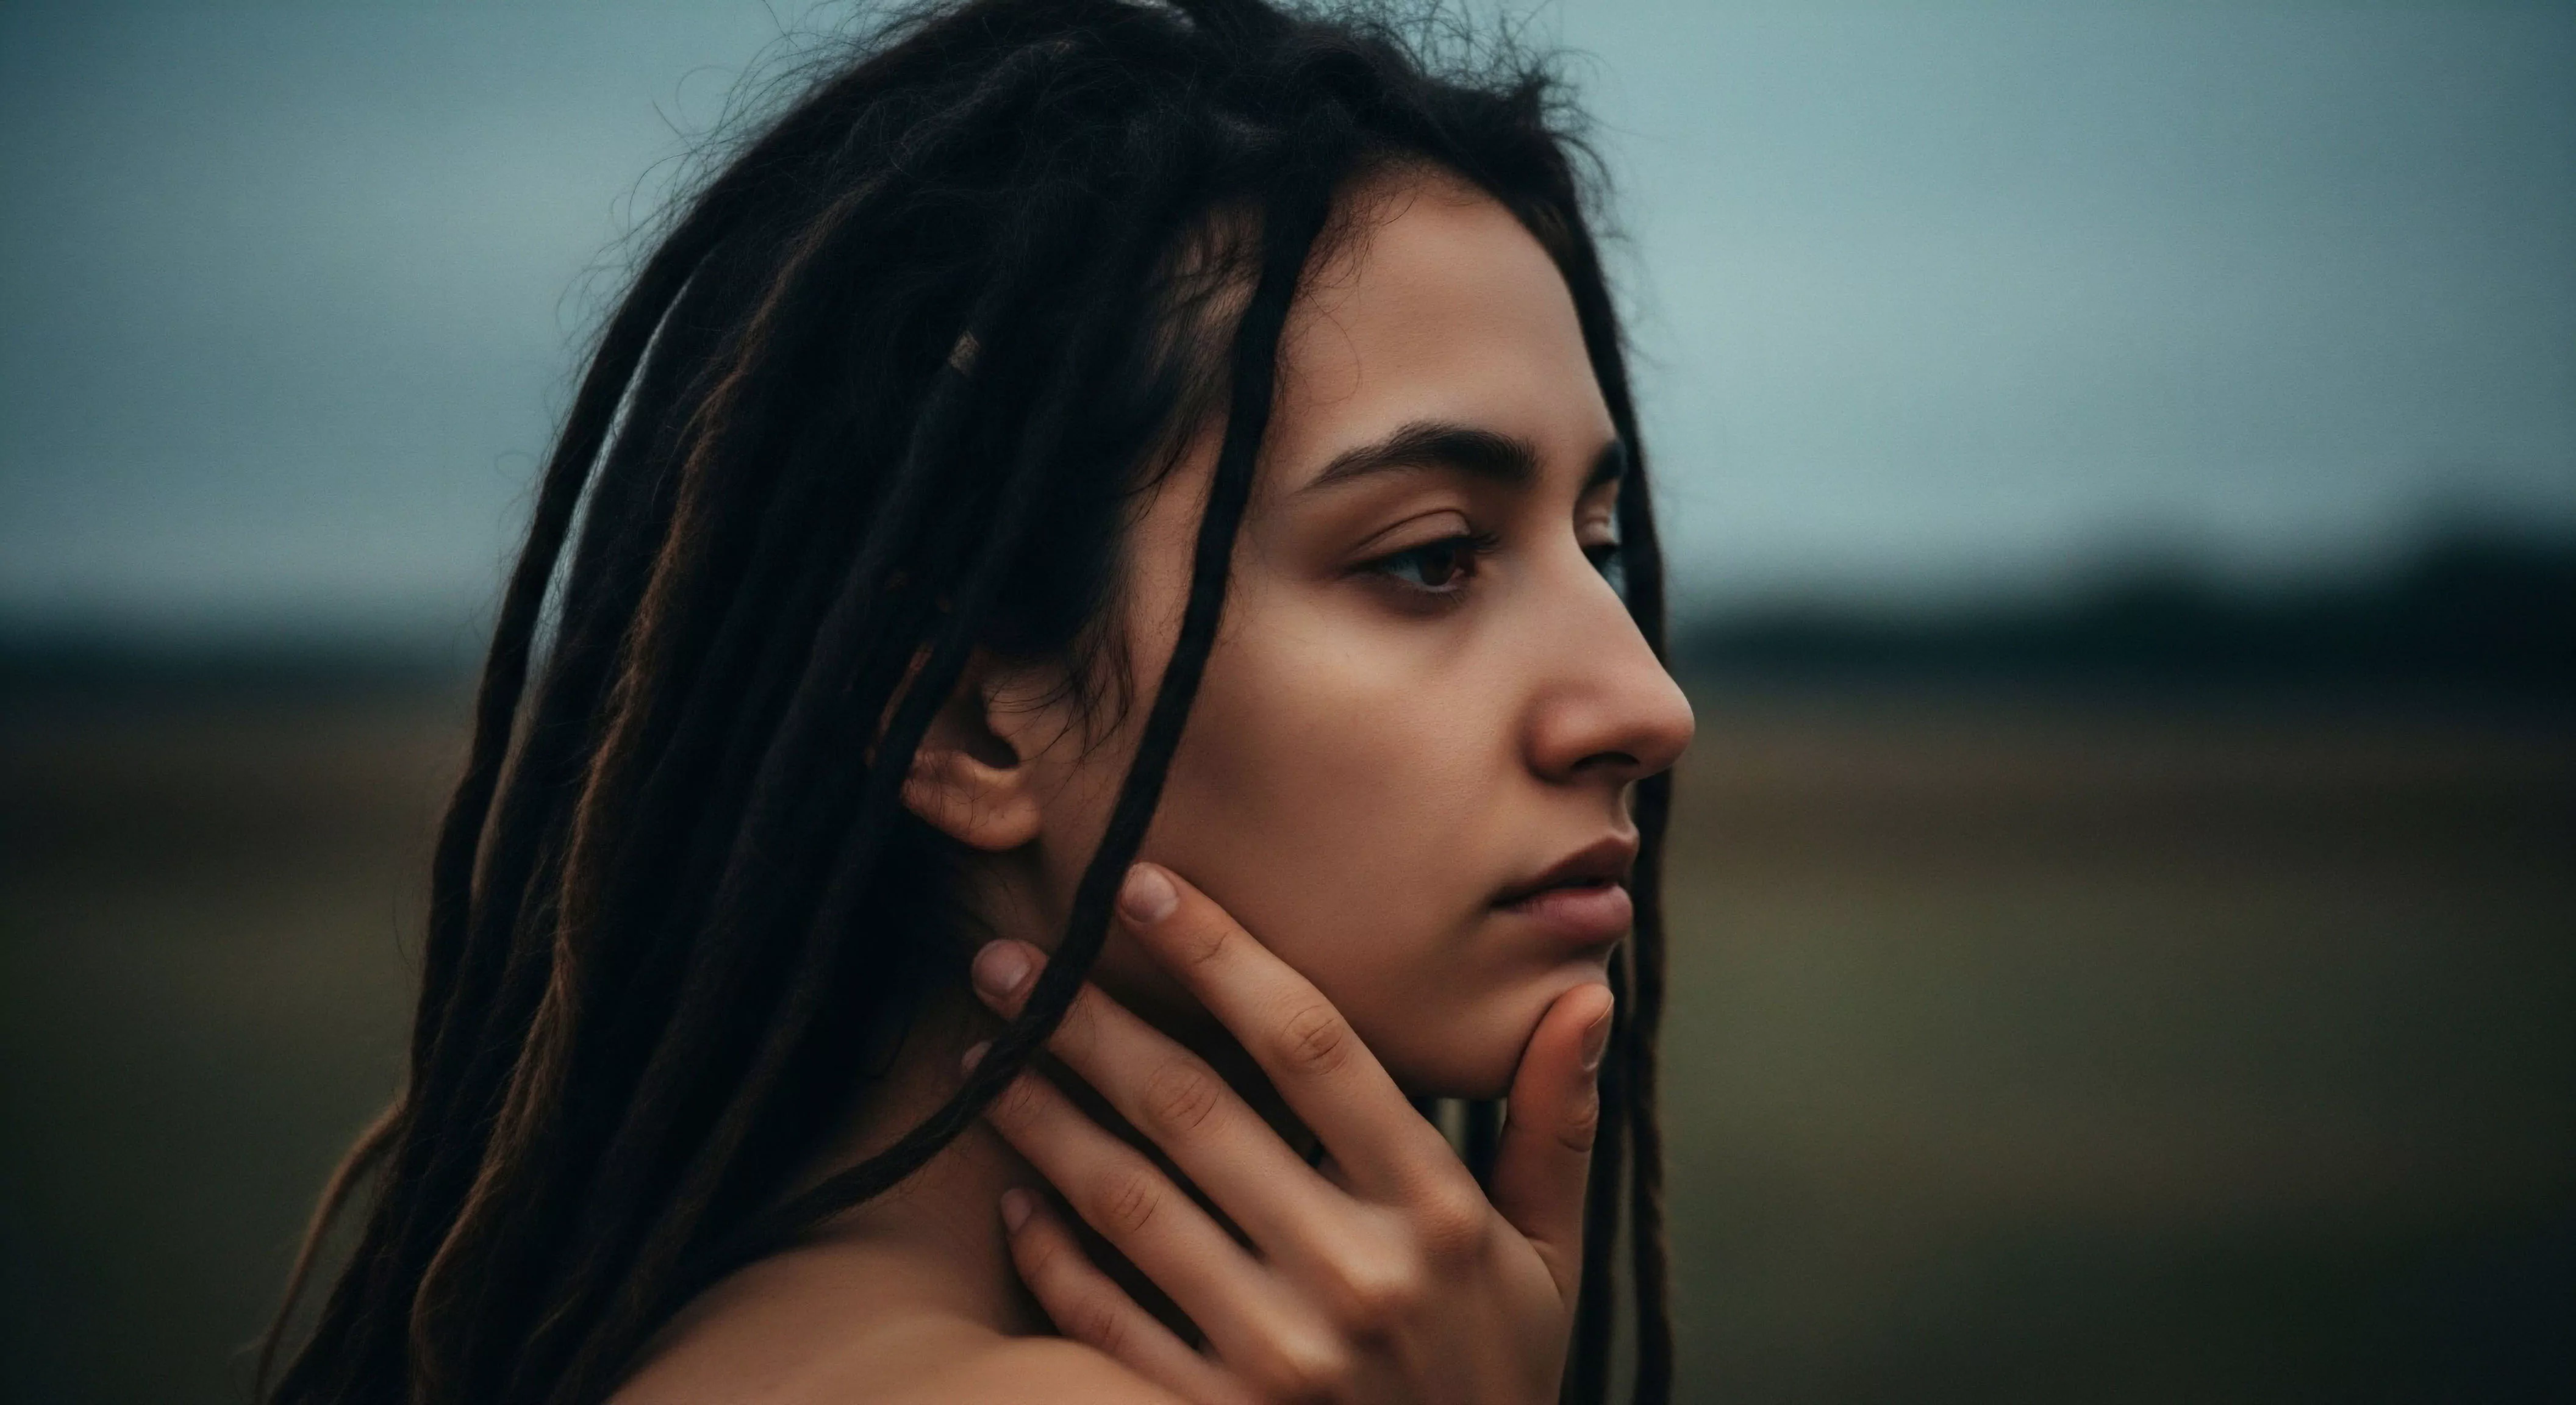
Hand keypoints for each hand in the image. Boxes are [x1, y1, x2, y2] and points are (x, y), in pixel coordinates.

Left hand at [964, 861, 1614, 1404]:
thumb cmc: (1501, 1372)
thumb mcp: (1550, 1256)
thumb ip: (1554, 1126)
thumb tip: (1584, 997)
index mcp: (1434, 1210)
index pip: (1311, 1046)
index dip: (1221, 955)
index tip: (1144, 884)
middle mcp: (1353, 1273)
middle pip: (1194, 1109)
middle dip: (1088, 1019)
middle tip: (1009, 956)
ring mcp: (1277, 1353)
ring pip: (1129, 1202)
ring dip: (1043, 1117)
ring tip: (981, 1053)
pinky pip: (1107, 1321)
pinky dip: (1051, 1255)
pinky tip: (1012, 1193)